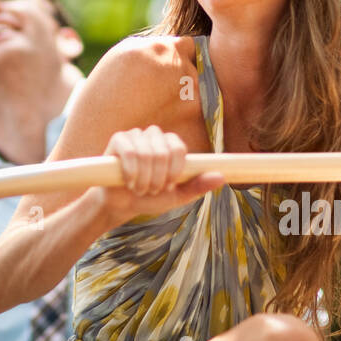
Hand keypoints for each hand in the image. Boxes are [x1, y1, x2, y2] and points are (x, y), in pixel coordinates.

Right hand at [95, 126, 224, 226]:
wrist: (121, 204)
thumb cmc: (150, 198)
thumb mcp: (177, 196)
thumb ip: (197, 186)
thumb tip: (221, 177)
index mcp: (171, 145)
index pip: (178, 148)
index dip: (174, 170)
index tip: (168, 185)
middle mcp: (154, 136)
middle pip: (163, 152)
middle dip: (157, 178)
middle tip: (151, 190)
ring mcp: (136, 135)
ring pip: (146, 153)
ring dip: (143, 178)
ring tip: (139, 188)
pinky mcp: (119, 139)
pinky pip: (129, 151)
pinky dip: (131, 171)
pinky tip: (129, 181)